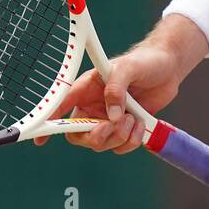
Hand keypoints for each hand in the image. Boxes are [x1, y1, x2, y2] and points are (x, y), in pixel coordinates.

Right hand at [33, 42, 183, 154]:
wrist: (169, 67)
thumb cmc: (144, 61)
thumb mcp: (128, 67)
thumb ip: (116, 88)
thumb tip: (112, 116)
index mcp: (86, 89)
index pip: (59, 107)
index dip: (47, 124)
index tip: (39, 140)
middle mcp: (94, 106)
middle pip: (78, 135)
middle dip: (94, 136)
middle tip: (111, 126)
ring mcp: (109, 119)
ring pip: (101, 144)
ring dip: (118, 137)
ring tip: (132, 118)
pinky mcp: (125, 128)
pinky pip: (120, 147)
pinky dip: (131, 141)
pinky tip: (140, 124)